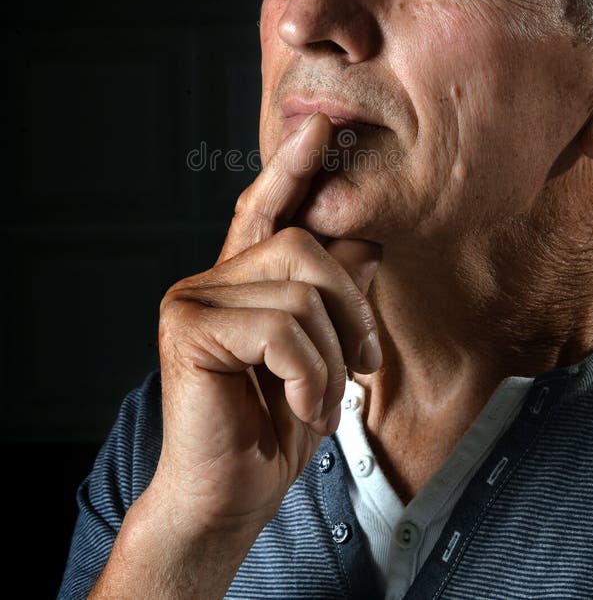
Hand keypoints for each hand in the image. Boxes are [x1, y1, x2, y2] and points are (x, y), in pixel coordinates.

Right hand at [154, 112, 381, 537]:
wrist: (228, 501)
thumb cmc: (274, 429)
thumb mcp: (324, 360)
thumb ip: (340, 300)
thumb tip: (367, 243)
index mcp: (240, 283)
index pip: (269, 211)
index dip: (294, 169)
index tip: (322, 129)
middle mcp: (210, 279)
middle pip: (304, 247)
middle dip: (351, 309)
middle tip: (364, 367)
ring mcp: (193, 298)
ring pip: (300, 291)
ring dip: (332, 358)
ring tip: (323, 402)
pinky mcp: (188, 327)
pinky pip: (282, 328)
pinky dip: (311, 376)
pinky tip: (303, 410)